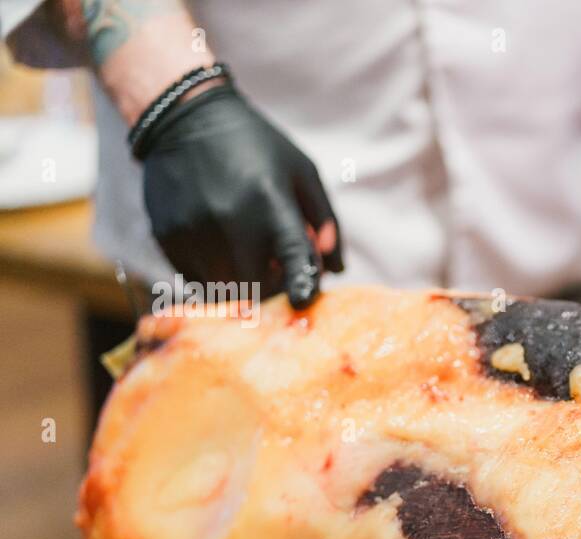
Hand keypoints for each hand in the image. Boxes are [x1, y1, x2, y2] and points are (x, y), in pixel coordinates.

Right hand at [138, 84, 342, 308]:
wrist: (183, 116)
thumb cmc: (255, 146)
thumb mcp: (301, 171)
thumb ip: (324, 219)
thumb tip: (335, 269)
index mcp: (271, 204)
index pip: (294, 261)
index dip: (303, 287)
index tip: (304, 302)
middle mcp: (230, 223)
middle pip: (258, 289)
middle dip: (272, 289)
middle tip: (275, 271)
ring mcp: (195, 233)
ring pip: (225, 289)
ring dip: (241, 284)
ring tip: (246, 255)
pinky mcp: (167, 238)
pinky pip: (195, 278)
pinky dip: (213, 273)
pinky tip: (217, 245)